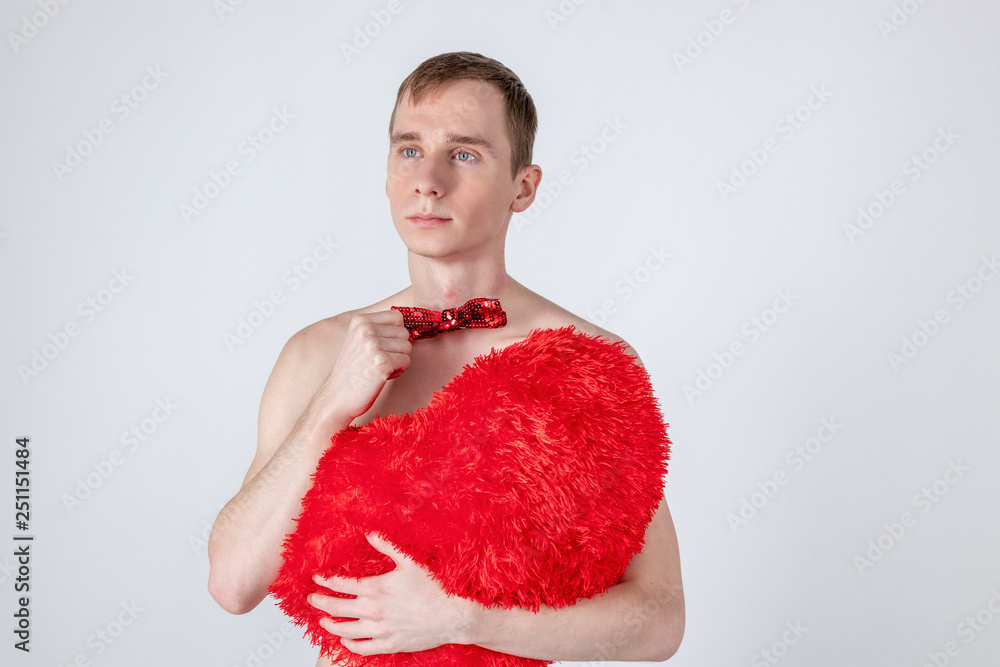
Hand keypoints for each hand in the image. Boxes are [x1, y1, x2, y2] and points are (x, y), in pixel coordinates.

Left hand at [308, 532, 480, 654]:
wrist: (451, 616)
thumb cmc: (434, 588)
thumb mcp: (410, 561)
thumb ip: (387, 546)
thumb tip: (369, 532)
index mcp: (376, 589)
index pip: (341, 584)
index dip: (325, 580)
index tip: (316, 577)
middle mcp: (373, 611)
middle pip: (336, 608)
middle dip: (320, 601)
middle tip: (311, 597)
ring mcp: (379, 630)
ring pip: (344, 630)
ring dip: (329, 624)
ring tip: (322, 620)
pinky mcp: (388, 644)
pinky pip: (361, 647)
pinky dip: (349, 644)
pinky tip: (344, 640)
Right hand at [315, 310, 411, 423]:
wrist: (337, 396)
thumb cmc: (352, 371)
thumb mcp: (359, 339)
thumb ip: (378, 327)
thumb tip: (408, 322)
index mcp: (360, 320)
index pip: (397, 316)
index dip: (395, 333)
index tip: (383, 345)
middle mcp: (365, 329)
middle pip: (404, 332)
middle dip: (397, 348)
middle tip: (378, 360)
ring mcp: (373, 345)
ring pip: (407, 347)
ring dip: (397, 360)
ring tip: (378, 368)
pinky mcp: (382, 363)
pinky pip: (406, 361)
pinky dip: (398, 371)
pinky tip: (381, 376)